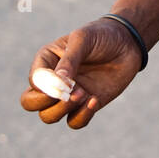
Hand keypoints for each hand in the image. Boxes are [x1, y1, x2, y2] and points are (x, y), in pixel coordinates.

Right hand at [20, 17, 142, 129]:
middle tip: (67, 93)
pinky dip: (81, 116)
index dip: (45, 86)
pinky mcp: (85, 104)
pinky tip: (94, 100)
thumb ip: (70, 60)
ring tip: (84, 93)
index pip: (34, 80)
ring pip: (49, 116)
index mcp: (47, 60)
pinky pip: (74, 122)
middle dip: (44, 102)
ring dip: (63, 109)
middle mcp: (54, 80)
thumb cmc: (101, 35)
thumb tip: (58, 83)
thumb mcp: (83, 39)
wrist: (128, 43)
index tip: (66, 80)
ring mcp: (68, 94)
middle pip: (30, 102)